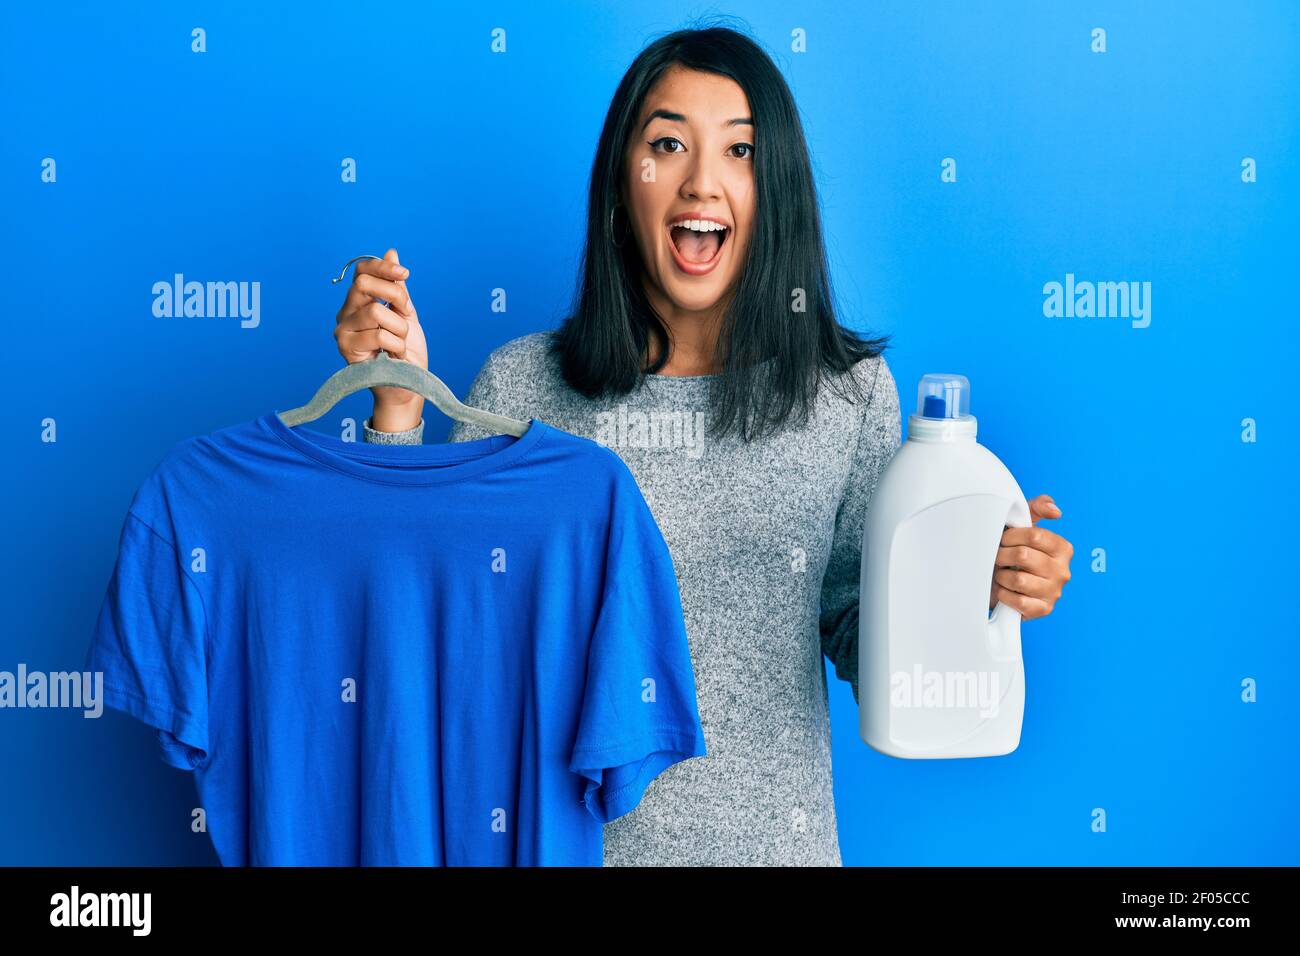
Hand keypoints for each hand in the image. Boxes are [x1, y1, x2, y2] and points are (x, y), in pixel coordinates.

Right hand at [333, 247, 427, 431]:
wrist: (408, 385)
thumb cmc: (405, 352)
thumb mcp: (406, 314)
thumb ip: (397, 286)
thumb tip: (392, 252)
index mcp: (359, 302)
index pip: (362, 271)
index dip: (383, 267)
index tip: (406, 274)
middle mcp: (346, 313)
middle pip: (365, 284)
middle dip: (394, 296)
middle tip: (406, 314)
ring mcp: (343, 330)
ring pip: (376, 312)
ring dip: (399, 329)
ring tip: (399, 344)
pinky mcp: (346, 348)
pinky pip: (378, 334)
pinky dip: (396, 345)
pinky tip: (394, 356)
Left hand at [988, 494, 1072, 619]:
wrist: (1005, 583)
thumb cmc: (1015, 550)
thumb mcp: (1026, 525)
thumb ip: (1038, 508)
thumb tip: (1056, 511)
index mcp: (1062, 548)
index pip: (1034, 535)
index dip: (1011, 536)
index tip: (1003, 540)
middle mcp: (1063, 570)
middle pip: (1023, 555)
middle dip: (1002, 555)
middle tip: (998, 557)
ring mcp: (1054, 592)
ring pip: (1018, 579)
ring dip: (1001, 576)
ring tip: (1002, 574)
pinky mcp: (1043, 610)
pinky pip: (1018, 601)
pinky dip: (1004, 594)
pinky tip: (1005, 590)